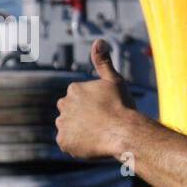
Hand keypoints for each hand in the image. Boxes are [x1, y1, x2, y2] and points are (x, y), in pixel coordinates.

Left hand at [55, 39, 138, 159]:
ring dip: (80, 132)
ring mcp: (62, 124)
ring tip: (99, 135)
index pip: (80, 99)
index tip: (107, 111)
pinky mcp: (64, 141)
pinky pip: (68, 144)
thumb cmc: (122, 106)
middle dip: (83, 118)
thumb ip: (103, 62)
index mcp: (74, 89)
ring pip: (70, 128)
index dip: (94, 106)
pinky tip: (93, 144)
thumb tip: (99, 41)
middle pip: (71, 112)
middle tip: (103, 124)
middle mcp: (64, 105)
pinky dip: (78, 145)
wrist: (123, 132)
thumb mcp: (115, 81)